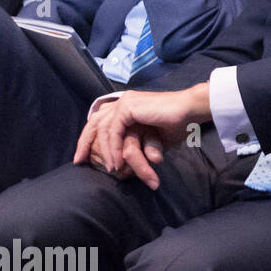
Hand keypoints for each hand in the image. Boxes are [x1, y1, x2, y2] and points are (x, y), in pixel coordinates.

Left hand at [74, 85, 210, 188]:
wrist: (191, 111)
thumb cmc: (178, 125)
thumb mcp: (152, 138)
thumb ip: (137, 145)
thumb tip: (126, 163)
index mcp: (127, 106)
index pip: (100, 121)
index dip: (89, 139)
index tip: (84, 157)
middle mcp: (122, 101)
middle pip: (94, 122)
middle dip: (84, 143)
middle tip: (79, 161)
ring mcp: (124, 102)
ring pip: (104, 129)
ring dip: (105, 151)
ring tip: (110, 168)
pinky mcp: (128, 107)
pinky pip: (114, 130)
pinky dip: (113, 147)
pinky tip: (117, 161)